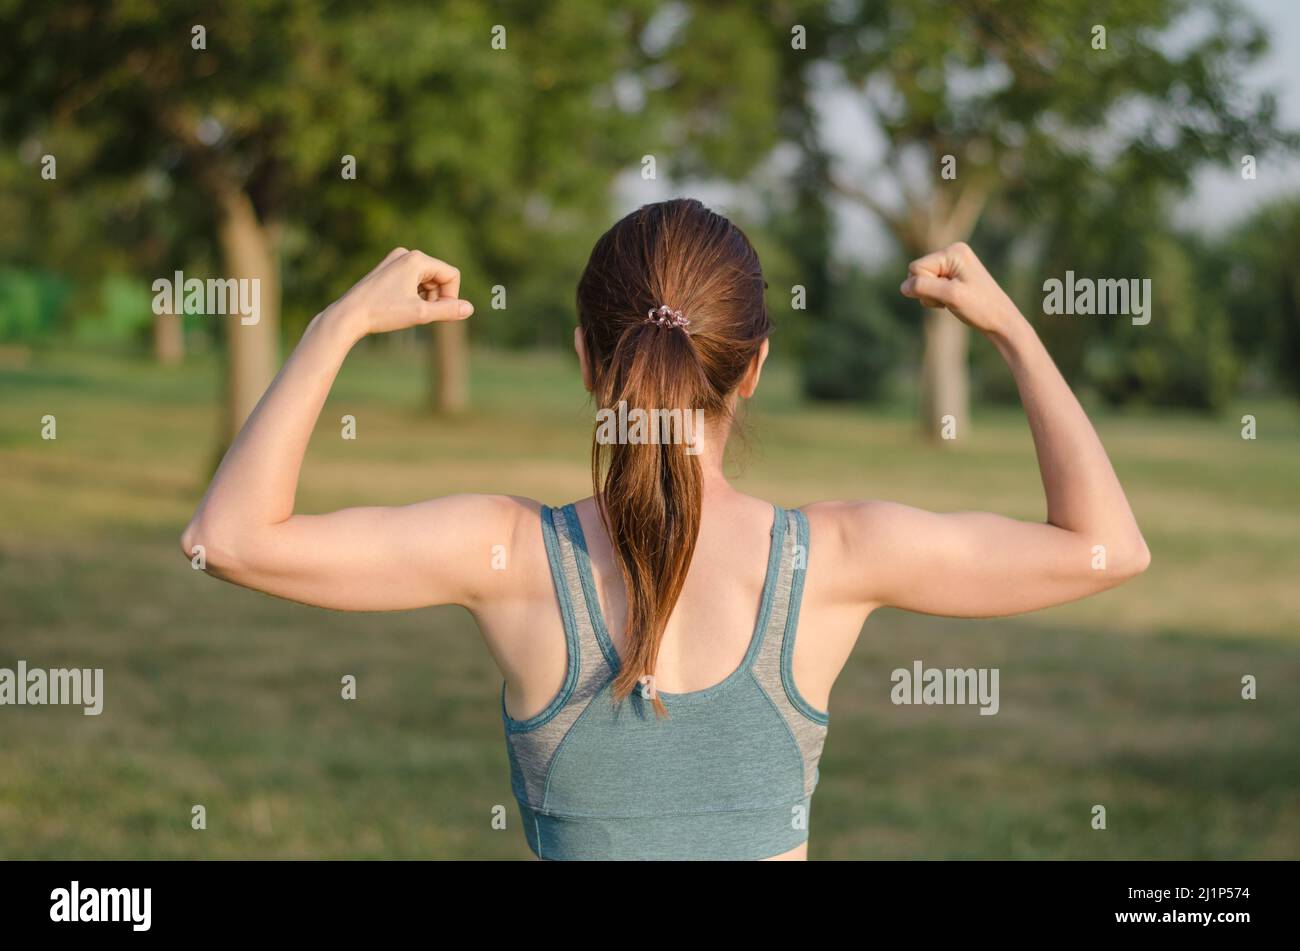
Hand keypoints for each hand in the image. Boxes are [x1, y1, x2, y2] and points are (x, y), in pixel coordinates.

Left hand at [327, 247, 473, 335]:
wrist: (349, 315)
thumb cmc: (383, 312)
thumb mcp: (421, 313)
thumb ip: (448, 310)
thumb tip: (469, 309)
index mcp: (416, 259)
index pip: (451, 275)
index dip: (451, 297)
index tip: (438, 314)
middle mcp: (406, 254)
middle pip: (439, 276)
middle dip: (437, 297)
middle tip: (423, 315)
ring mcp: (394, 260)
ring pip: (426, 279)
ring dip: (426, 297)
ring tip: (410, 312)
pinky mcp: (386, 270)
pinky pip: (412, 280)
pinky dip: (414, 294)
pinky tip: (400, 307)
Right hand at [899, 242, 1020, 335]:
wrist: (1001, 321)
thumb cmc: (980, 307)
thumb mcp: (950, 296)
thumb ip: (923, 287)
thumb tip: (904, 286)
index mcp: (954, 251)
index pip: (917, 268)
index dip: (925, 286)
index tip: (948, 294)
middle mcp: (953, 252)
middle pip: (917, 273)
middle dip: (928, 291)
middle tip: (950, 299)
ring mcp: (953, 264)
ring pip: (922, 281)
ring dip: (932, 296)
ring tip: (953, 301)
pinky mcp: (953, 275)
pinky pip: (930, 286)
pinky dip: (937, 297)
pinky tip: (953, 301)